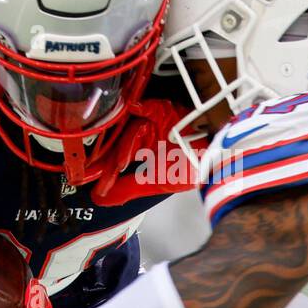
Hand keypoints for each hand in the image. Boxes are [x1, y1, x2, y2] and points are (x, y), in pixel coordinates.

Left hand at [89, 99, 206, 206]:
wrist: (216, 156)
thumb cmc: (191, 165)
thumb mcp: (156, 181)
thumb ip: (128, 189)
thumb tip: (101, 200)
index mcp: (140, 148)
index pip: (115, 160)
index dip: (104, 174)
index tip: (91, 185)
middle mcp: (143, 132)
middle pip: (119, 144)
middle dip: (106, 162)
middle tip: (91, 173)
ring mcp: (151, 120)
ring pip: (131, 131)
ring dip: (125, 148)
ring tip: (120, 164)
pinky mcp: (163, 109)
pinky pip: (149, 107)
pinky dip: (140, 108)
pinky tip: (130, 112)